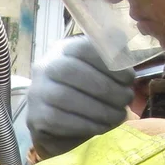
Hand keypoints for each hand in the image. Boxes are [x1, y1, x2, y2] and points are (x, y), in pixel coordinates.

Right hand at [28, 34, 134, 156]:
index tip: (128, 78)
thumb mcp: (99, 69)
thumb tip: (119, 37)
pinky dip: (85, 124)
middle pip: (70, 70)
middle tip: (126, 99)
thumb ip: (111, 53)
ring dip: (98, 109)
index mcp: (63, 50)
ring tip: (118, 116)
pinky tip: (102, 127)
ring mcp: (36, 92)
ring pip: (64, 97)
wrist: (59, 125)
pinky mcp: (35, 117)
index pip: (81, 47)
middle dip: (104, 87)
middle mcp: (45, 67)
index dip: (107, 61)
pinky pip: (58, 120)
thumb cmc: (86, 92)